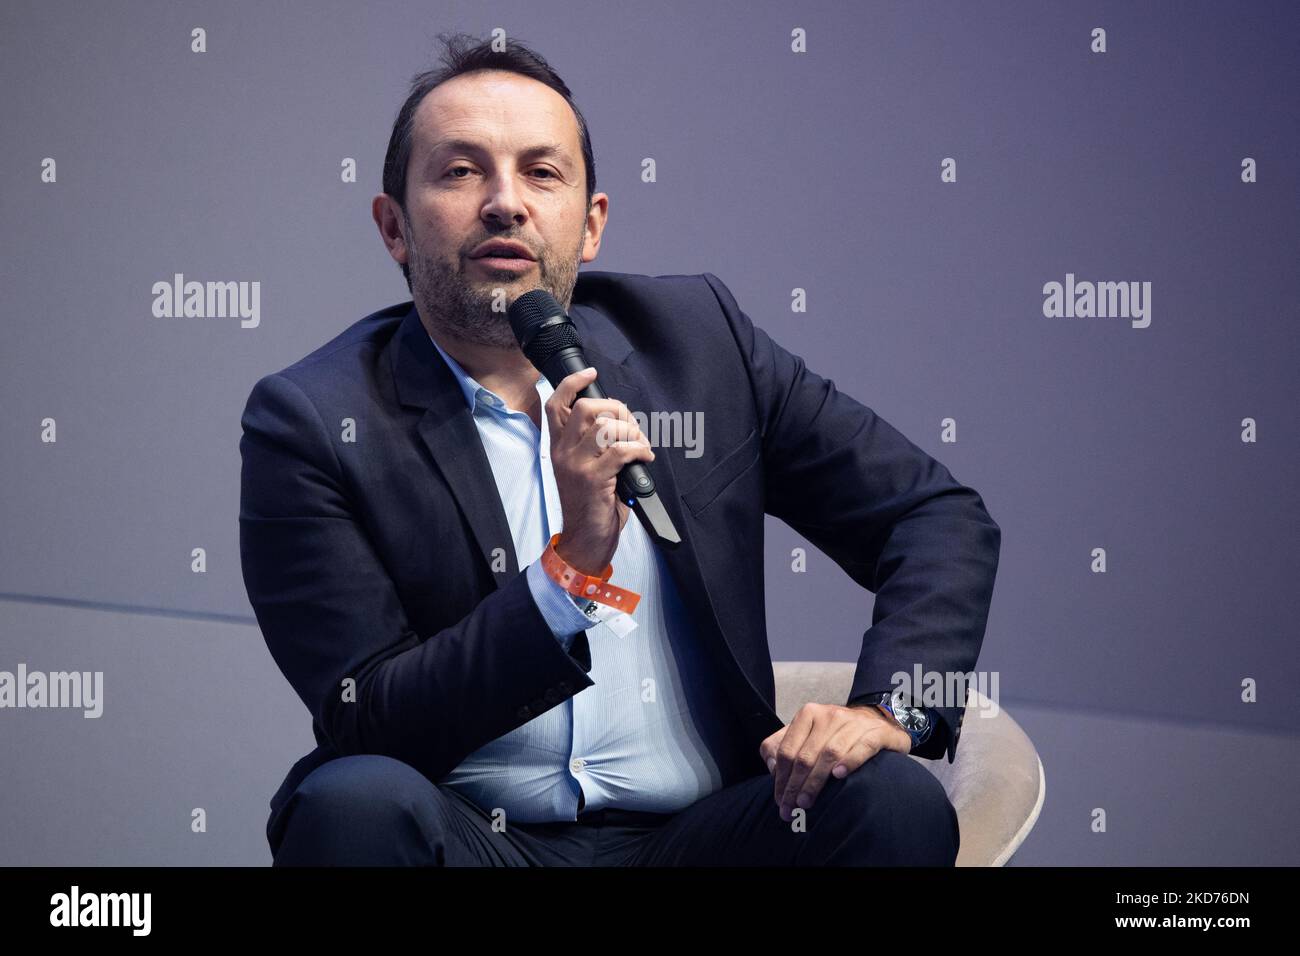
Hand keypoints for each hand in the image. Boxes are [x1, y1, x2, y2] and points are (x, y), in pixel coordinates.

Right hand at [545, 366, 653, 573]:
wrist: (585, 541)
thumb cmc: (590, 505)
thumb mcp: (583, 470)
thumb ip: (593, 444)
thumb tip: (620, 422)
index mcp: (558, 448)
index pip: (555, 404)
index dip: (572, 383)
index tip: (590, 373)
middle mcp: (563, 453)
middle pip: (586, 407)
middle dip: (616, 409)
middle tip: (630, 426)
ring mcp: (577, 465)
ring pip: (606, 426)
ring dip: (631, 431)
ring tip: (639, 446)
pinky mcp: (595, 479)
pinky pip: (621, 450)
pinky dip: (640, 449)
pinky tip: (645, 457)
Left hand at [759, 702, 912, 820]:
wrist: (876, 723)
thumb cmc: (835, 734)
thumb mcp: (806, 734)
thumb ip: (782, 746)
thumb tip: (771, 767)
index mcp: (808, 714)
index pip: (787, 750)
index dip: (781, 778)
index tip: (780, 801)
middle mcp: (830, 715)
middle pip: (805, 755)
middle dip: (795, 785)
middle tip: (791, 808)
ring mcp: (854, 723)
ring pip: (829, 753)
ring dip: (815, 781)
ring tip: (807, 802)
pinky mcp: (877, 733)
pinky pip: (861, 747)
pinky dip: (849, 761)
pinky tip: (838, 776)